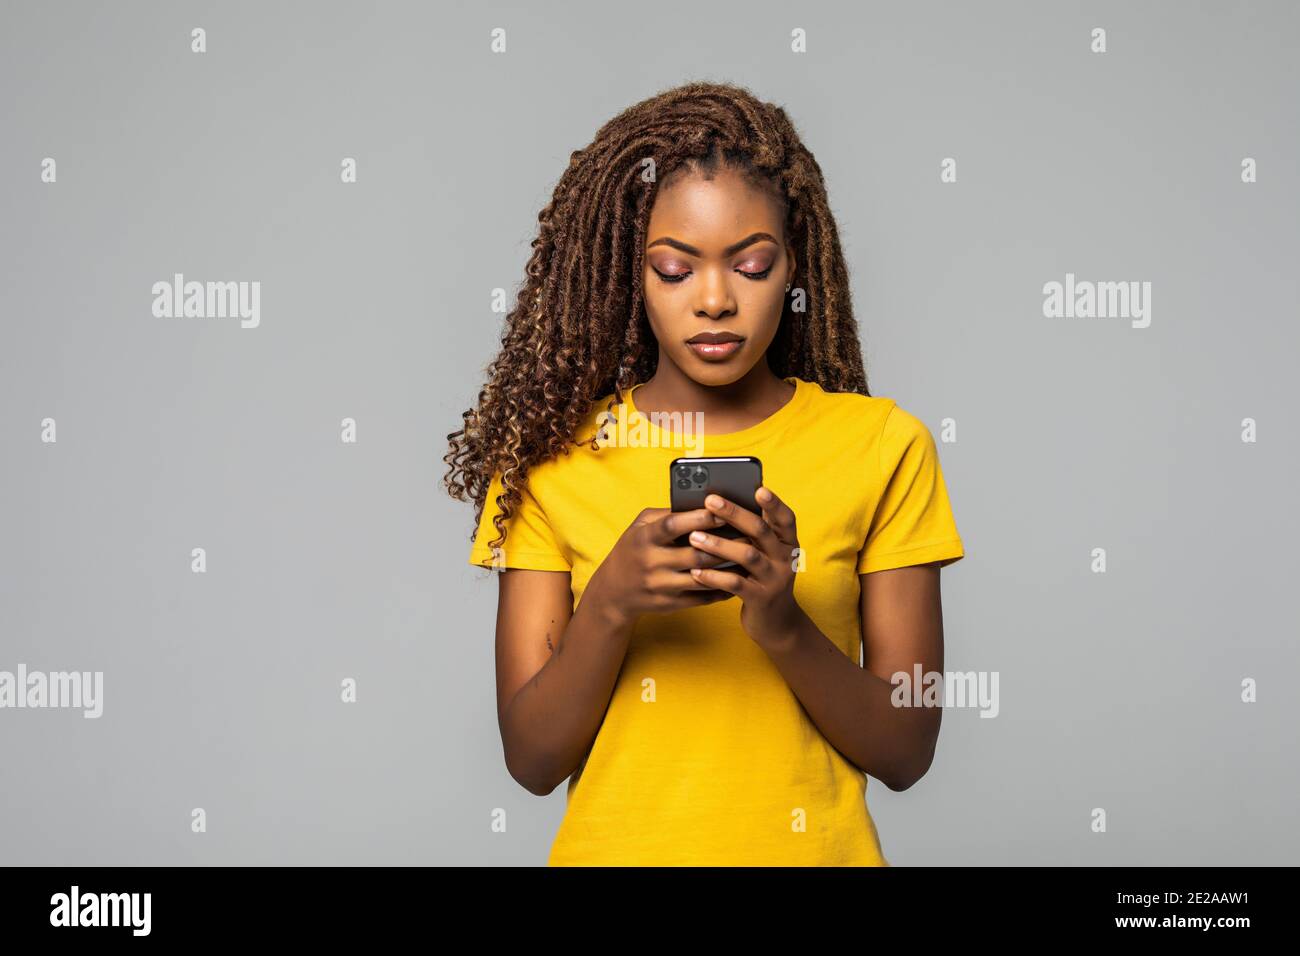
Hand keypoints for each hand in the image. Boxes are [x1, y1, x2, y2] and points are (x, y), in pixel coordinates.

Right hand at [583, 507, 735, 628]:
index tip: (725, 510)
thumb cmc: (634, 549)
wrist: (614, 591)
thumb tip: (701, 504)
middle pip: (695, 554)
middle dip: (724, 544)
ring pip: (703, 577)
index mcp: (644, 538)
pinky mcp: (669, 604)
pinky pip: (702, 597)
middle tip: (750, 535)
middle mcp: (651, 563)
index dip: (700, 517)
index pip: (674, 525)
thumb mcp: (640, 526)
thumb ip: (667, 514)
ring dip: (728, 568)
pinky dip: (722, 588)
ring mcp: (660, 586)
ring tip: (749, 557)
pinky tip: (738, 578)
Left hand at [686, 486, 807, 650]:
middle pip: (761, 531)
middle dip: (734, 514)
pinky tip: (696, 571)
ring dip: (719, 545)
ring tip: (694, 537)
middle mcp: (785, 559)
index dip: (774, 503)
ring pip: (748, 556)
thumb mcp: (765, 554)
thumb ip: (753, 534)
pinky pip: (736, 584)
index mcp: (787, 543)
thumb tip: (722, 504)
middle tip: (710, 501)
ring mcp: (775, 579)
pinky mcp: (760, 599)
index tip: (758, 488)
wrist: (776, 623)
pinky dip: (714, 576)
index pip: (786, 518)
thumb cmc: (761, 578)